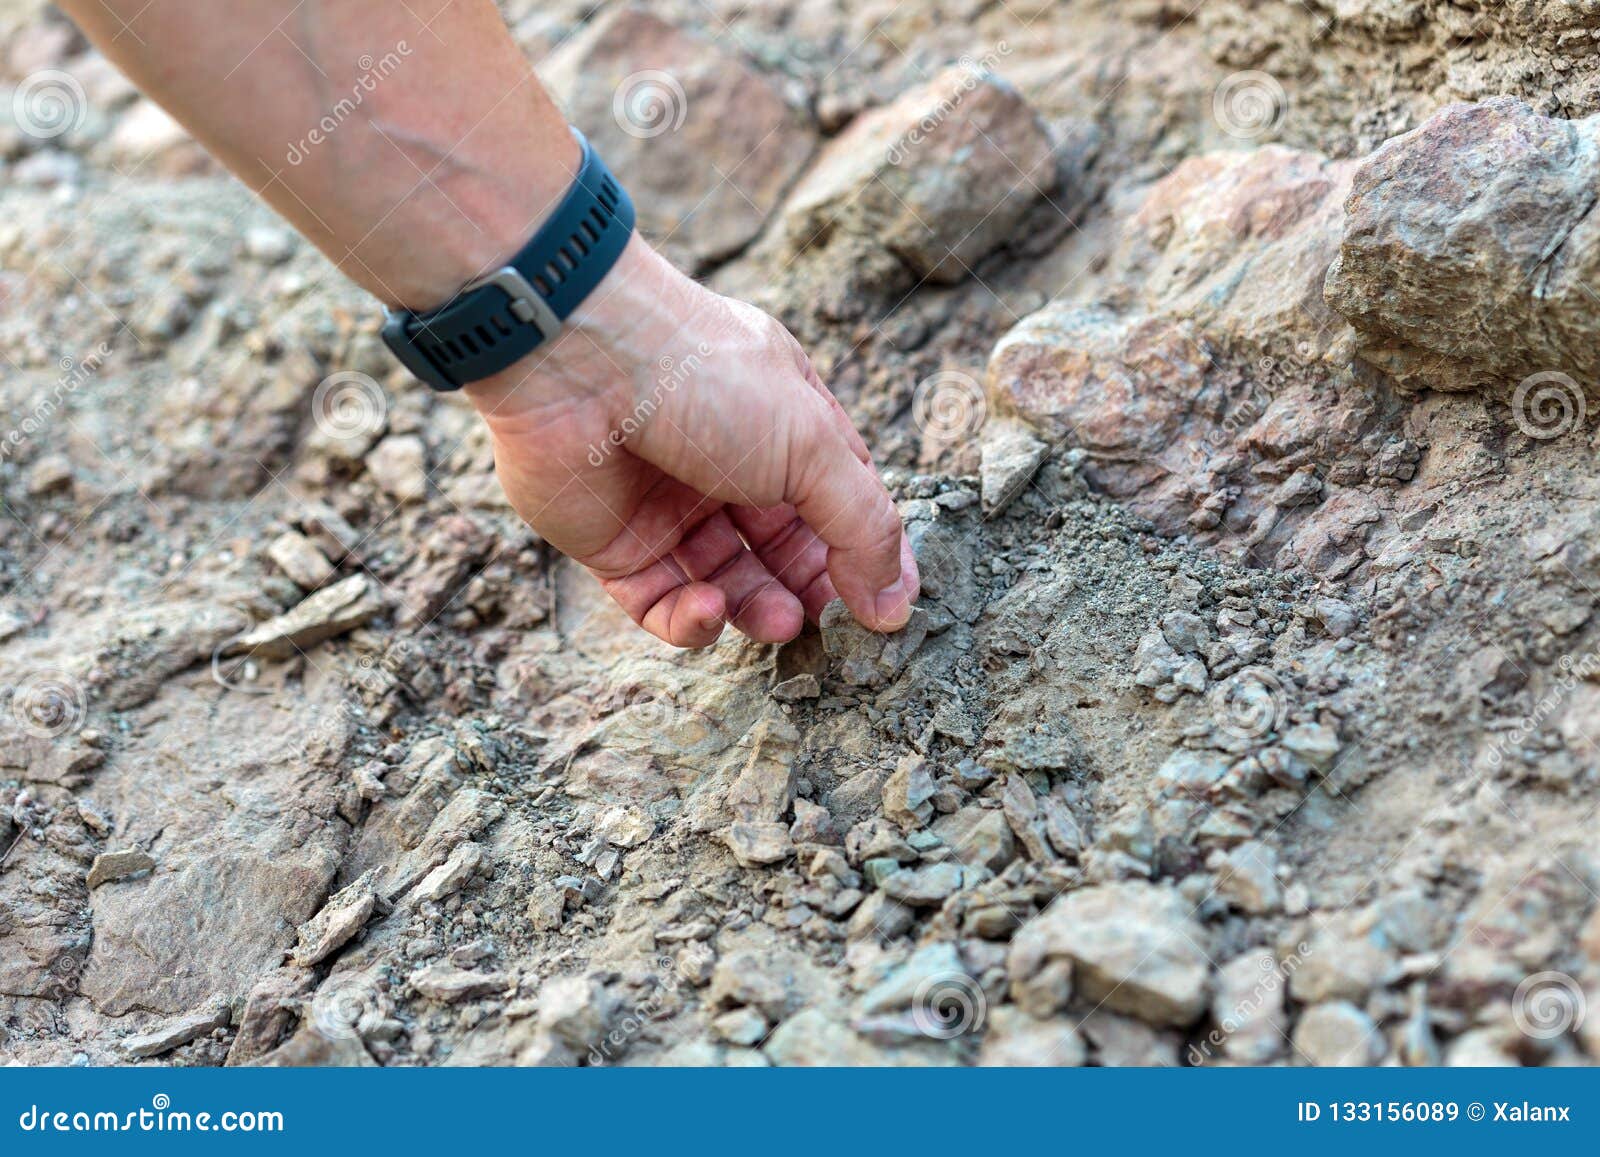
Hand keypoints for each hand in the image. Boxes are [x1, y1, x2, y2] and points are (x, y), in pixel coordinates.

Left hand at [463, 235, 919, 648]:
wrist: (580, 360)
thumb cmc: (707, 379)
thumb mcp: (813, 445)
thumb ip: (862, 526)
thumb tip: (896, 603)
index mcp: (782, 422)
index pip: (839, 500)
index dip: (867, 552)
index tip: (891, 606)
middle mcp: (727, 464)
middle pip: (786, 550)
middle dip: (815, 590)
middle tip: (836, 628)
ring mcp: (669, 506)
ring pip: (728, 582)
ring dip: (760, 609)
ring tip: (781, 622)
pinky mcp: (615, 544)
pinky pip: (660, 601)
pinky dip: (690, 617)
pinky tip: (710, 606)